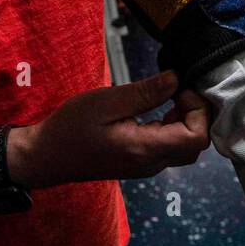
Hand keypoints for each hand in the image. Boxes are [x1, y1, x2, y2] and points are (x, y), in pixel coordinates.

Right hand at [7, 71, 208, 187]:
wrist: (46, 156)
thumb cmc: (71, 128)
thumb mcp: (107, 101)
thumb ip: (145, 92)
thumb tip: (176, 78)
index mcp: (144, 149)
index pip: (196, 138)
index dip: (198, 110)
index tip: (179, 90)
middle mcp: (150, 164)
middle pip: (195, 145)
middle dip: (196, 115)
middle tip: (177, 92)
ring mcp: (146, 166)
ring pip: (185, 147)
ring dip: (185, 121)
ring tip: (167, 98)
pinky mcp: (140, 163)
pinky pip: (169, 148)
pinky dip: (173, 128)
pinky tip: (156, 111)